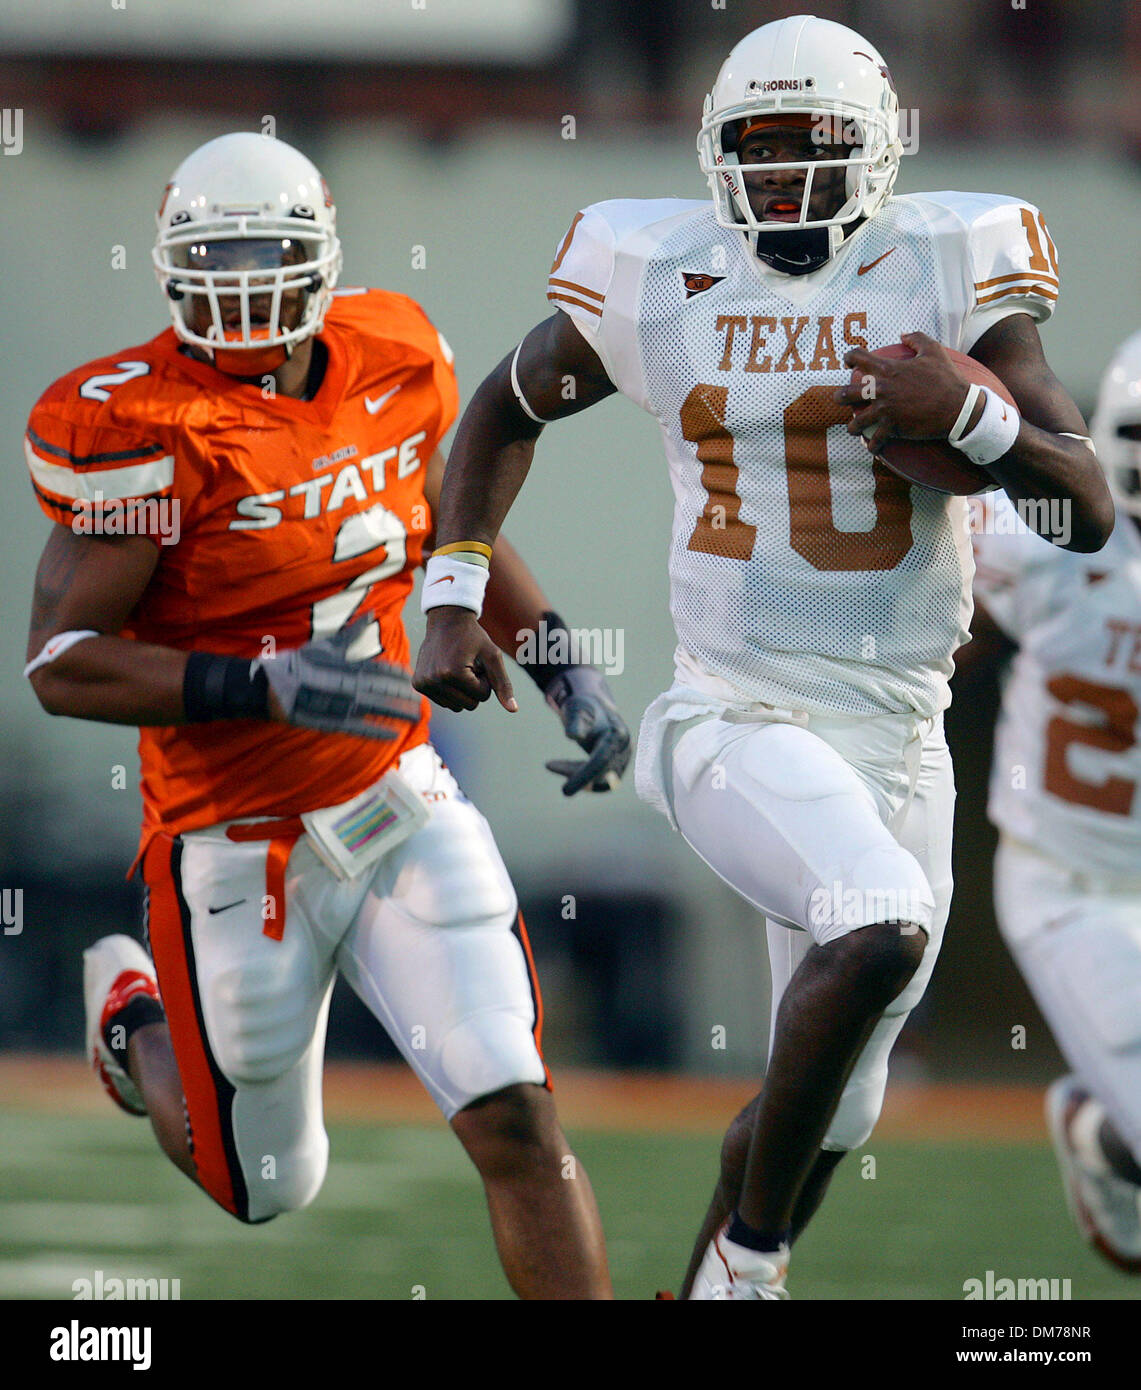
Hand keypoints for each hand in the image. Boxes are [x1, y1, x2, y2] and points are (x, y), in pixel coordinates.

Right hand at [257, 617, 421, 739]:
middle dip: (402, 694)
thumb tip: (371, 614)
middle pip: (380, 689)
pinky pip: (357, 729)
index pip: (377, 669)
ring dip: (395, 713)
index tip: (412, 677)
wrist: (265, 688)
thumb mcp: (324, 645)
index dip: (396, 674)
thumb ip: (351, 633)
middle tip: (422, 698)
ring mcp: (336, 705)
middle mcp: (343, 684)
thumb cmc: (296, 664)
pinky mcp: (328, 722)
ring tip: (414, 717)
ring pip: (373, 709)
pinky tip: (393, 736)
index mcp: (343, 665)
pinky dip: (375, 732)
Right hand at [413, 606, 517, 712]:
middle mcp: (434, 680)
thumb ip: (503, 683)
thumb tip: (514, 710)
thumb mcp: (492, 656)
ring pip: (456, 707)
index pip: (482, 696)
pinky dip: (450, 690)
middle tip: (468, 665)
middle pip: (469, 705)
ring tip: (458, 668)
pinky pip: (444, 702)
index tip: (478, 662)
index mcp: (452, 673)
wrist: (446, 619)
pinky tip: (447, 670)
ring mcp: (423, 683)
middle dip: (474, 688)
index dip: (486, 679)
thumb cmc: (473, 637)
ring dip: (463, 690)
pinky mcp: (418, 684)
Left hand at [543, 666, 629, 794]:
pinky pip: (599, 777)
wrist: (590, 702)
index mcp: (617, 735)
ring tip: (553, 764)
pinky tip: (558, 766)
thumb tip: (573, 735)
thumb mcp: (576, 710)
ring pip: (600, 779)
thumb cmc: (581, 705)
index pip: (601, 761)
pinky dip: (580, 775)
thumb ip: (576, 722)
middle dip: (578, 777)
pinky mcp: (614, 762)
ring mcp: (621, 756)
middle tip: (551, 767)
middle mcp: (623, 748)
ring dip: (577, 775)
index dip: (584, 777)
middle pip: (602, 773)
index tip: (565, 790)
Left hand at [834, 332, 975, 455]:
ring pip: (856, 422)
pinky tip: (872, 447)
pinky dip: (872, 446)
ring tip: (854, 427)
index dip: (849, 357)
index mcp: (887, 368)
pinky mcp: (892, 428)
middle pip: (846, 393)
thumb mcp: (934, 350)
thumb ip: (916, 338)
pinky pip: (875, 441)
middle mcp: (881, 389)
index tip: (848, 362)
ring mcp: (885, 410)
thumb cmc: (946, 378)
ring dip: (853, 426)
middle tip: (841, 398)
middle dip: (840, 396)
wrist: (957, 407)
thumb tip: (903, 335)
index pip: (857, 357)